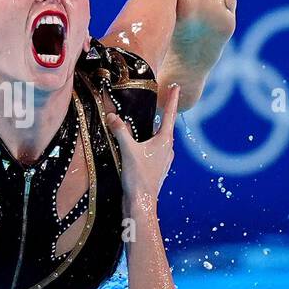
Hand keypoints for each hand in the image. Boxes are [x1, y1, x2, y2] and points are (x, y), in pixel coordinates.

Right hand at [106, 83, 180, 199]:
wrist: (142, 202)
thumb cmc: (138, 177)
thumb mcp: (128, 150)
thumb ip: (120, 131)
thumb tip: (111, 115)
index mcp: (164, 141)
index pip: (169, 114)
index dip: (172, 99)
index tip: (176, 86)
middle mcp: (168, 149)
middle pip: (165, 126)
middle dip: (163, 113)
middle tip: (161, 100)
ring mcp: (164, 159)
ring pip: (160, 138)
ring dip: (155, 129)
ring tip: (148, 121)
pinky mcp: (157, 167)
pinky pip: (155, 149)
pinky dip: (150, 142)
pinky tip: (141, 145)